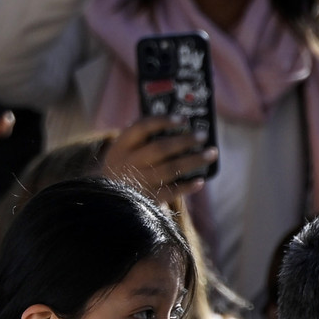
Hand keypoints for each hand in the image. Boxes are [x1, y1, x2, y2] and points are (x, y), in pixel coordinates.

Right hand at [100, 115, 217, 203]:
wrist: (106, 200)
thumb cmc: (124, 167)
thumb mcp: (124, 151)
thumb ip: (144, 139)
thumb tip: (181, 127)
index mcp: (121, 146)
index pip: (141, 128)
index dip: (163, 121)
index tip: (183, 118)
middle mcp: (128, 163)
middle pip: (160, 148)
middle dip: (184, 141)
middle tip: (203, 136)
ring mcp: (138, 182)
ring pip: (170, 169)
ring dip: (194, 160)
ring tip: (211, 153)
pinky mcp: (146, 198)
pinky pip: (171, 191)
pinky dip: (187, 186)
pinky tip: (200, 180)